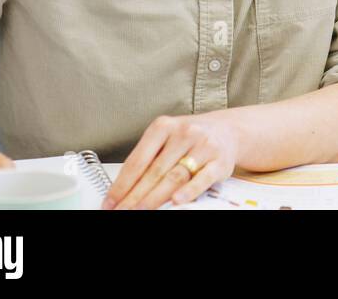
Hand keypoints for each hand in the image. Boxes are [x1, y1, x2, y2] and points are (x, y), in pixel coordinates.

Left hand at [104, 113, 238, 209]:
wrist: (228, 130)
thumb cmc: (190, 138)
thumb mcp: (167, 139)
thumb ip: (149, 159)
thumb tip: (124, 190)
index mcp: (164, 126)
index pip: (138, 160)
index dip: (122, 184)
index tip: (110, 202)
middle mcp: (184, 133)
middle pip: (154, 171)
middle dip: (134, 196)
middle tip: (121, 211)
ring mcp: (203, 146)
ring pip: (175, 176)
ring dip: (155, 198)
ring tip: (140, 211)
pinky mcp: (220, 161)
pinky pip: (202, 179)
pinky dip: (189, 191)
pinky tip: (176, 201)